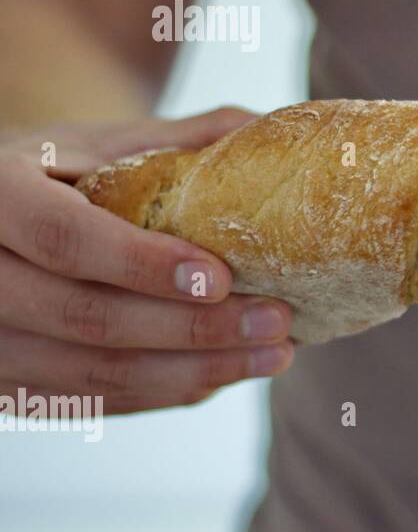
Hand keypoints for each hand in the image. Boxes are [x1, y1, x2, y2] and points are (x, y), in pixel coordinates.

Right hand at [0, 109, 294, 413]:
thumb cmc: (63, 173)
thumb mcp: (105, 143)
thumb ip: (182, 140)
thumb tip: (271, 130)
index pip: (61, 237)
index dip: (140, 263)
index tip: (221, 276)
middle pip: (84, 317)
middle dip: (193, 328)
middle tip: (277, 321)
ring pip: (92, 374)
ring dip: (195, 371)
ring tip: (273, 354)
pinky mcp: (5, 388)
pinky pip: (92, 401)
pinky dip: (167, 391)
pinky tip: (228, 373)